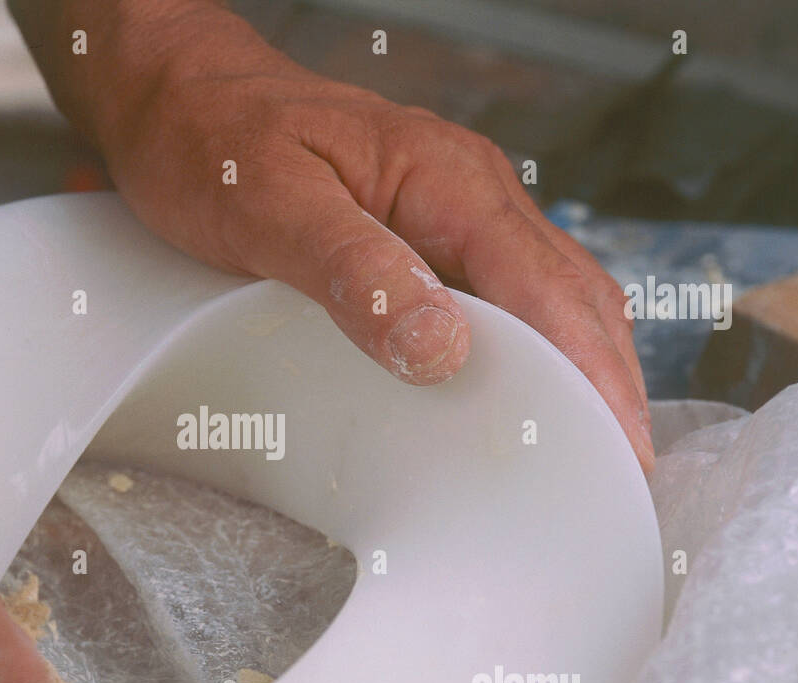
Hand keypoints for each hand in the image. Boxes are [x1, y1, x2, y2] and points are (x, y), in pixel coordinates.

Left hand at [15, 0, 652, 471]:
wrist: (176, 94)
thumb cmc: (213, 141)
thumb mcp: (271, 206)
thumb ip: (355, 271)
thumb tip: (443, 350)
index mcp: (447, 180)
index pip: (547, 286)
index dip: (590, 372)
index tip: (617, 450)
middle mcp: (469, 192)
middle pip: (571, 293)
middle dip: (607, 381)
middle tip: (620, 473)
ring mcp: (454, 210)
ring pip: (548, 293)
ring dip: (579, 366)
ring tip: (591, 449)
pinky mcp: (427, 231)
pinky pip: (504, 292)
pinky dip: (532, 346)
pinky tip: (523, 391)